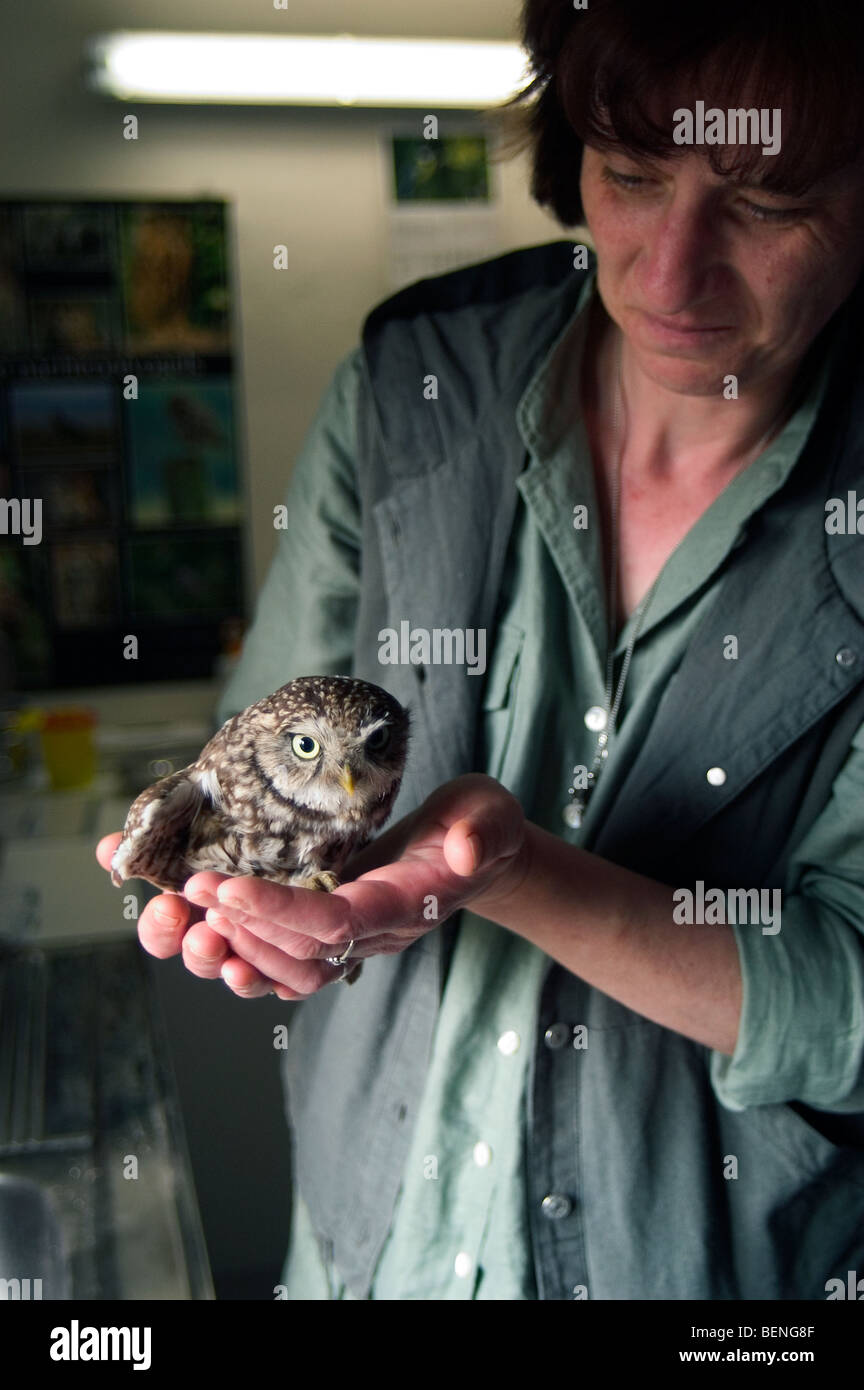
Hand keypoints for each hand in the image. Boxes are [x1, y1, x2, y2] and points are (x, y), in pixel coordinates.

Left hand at [96, 774, 526, 999]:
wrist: (477, 851)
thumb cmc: (481, 826)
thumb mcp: (491, 815)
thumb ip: (483, 832)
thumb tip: (466, 850)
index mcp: (408, 904)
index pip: (338, 922)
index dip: (282, 914)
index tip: (229, 889)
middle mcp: (378, 932)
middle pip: (303, 953)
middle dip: (243, 925)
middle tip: (196, 888)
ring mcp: (357, 936)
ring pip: (291, 969)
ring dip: (238, 945)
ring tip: (197, 909)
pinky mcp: (338, 928)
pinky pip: (291, 963)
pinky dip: (249, 956)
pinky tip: (213, 932)